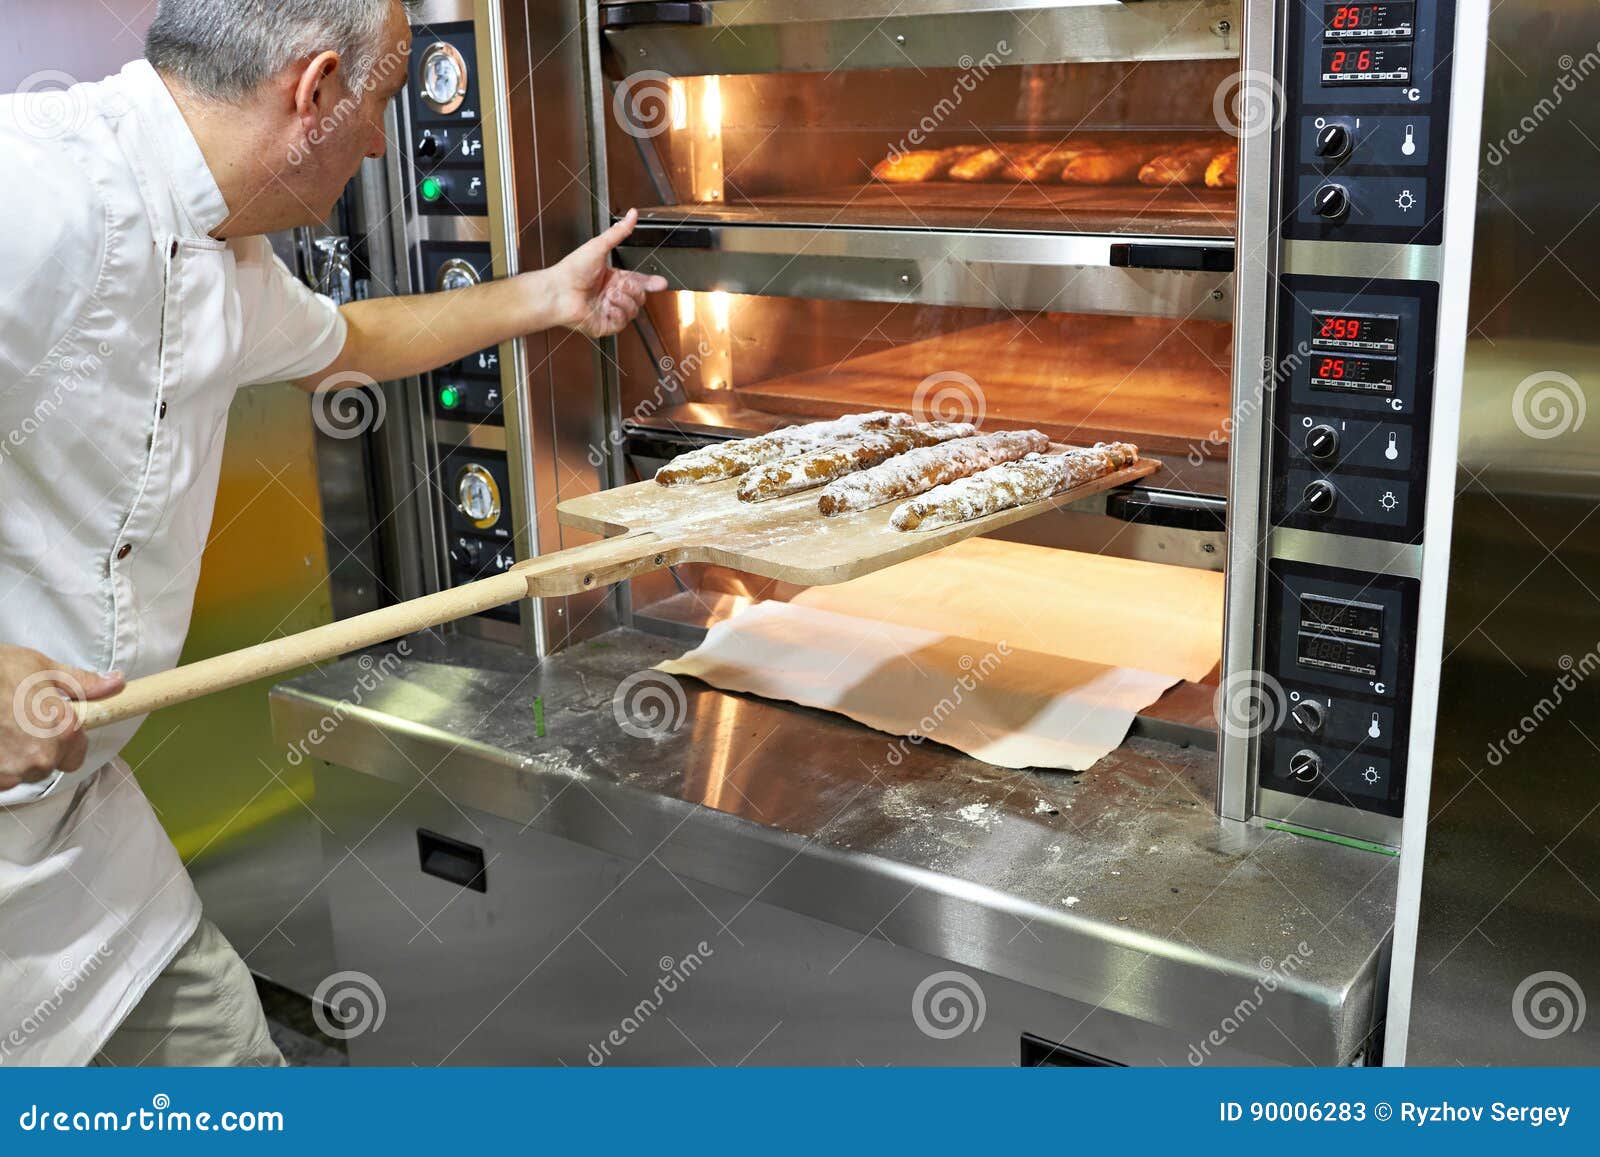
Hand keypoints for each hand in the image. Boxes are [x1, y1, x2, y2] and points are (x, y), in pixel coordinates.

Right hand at [0, 646, 123, 791]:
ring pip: (20, 772)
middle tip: (17, 724)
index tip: (46, 727)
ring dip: (12, 757)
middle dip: (35, 748)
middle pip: (46, 765)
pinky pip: (0, 777)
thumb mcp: (45, 670)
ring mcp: (11, 770)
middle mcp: (41, 757)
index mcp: (63, 731)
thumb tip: (115, 684)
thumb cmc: (1, 671)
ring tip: (1, 730)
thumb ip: (82, 684)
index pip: (75, 756)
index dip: (62, 742)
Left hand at [546, 209, 668, 338]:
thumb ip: (618, 232)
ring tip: (609, 294)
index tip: (661, 283)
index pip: (638, 281)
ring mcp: (609, 311)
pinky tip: (605, 305)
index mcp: (613, 278)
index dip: (650, 283)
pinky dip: (616, 312)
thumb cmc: (572, 270)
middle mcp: (612, 295)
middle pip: (639, 297)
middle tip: (621, 284)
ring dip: (624, 300)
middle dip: (634, 290)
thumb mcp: (599, 246)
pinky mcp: (605, 325)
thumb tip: (632, 214)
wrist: (558, 290)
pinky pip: (622, 322)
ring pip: (633, 310)